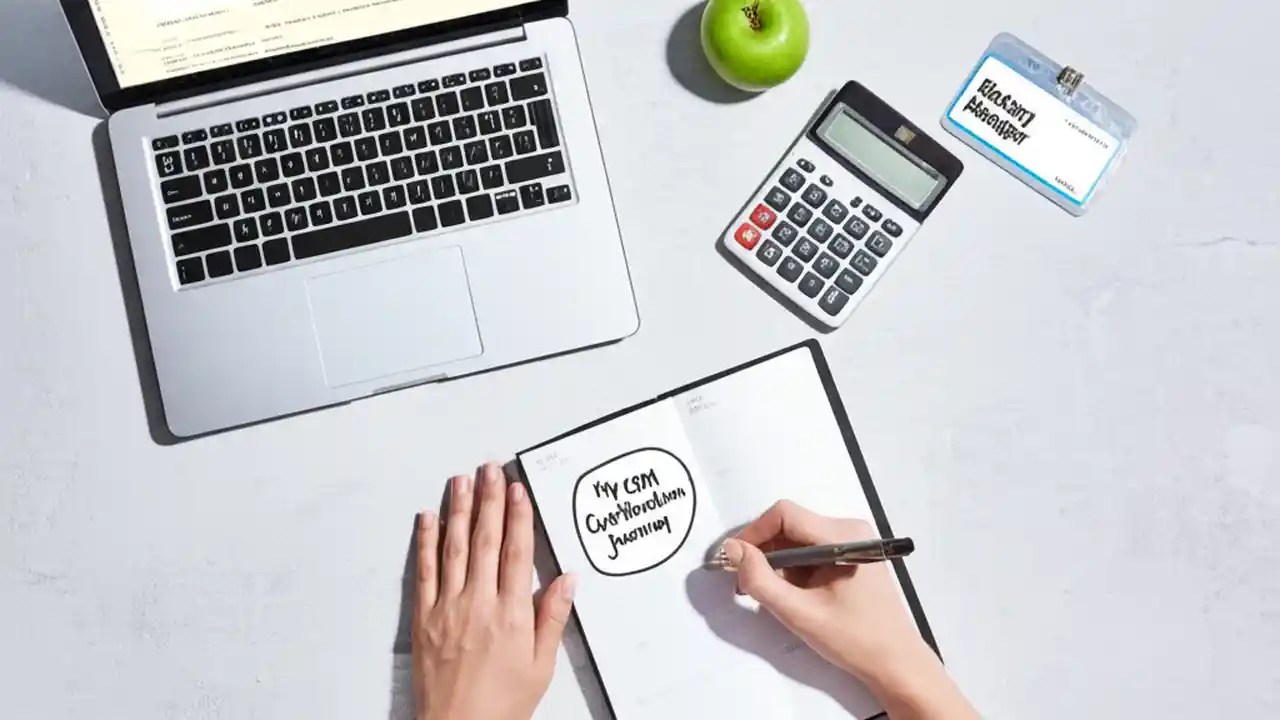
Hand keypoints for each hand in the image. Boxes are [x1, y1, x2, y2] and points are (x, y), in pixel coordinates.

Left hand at [413, 464, 576, 719]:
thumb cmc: (500, 705)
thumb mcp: (541, 665)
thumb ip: (551, 618)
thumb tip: (566, 580)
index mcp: (511, 615)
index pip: (516, 552)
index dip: (518, 517)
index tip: (518, 490)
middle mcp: (479, 604)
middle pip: (485, 540)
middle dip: (488, 500)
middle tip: (490, 469)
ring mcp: (448, 608)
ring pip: (454, 548)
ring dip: (458, 510)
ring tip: (461, 481)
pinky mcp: (424, 618)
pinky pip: (424, 571)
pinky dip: (426, 542)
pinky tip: (428, 519)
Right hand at [721, 500, 977, 719]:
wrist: (896, 663)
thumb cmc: (854, 640)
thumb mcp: (799, 613)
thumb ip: (760, 580)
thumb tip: (731, 550)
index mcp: (843, 537)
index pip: (784, 515)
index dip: (753, 533)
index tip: (734, 560)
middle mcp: (850, 530)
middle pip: (790, 527)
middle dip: (764, 553)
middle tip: (747, 584)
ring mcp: (853, 543)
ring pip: (798, 541)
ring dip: (778, 565)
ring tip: (771, 595)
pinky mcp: (852, 556)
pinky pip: (811, 552)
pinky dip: (794, 570)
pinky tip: (792, 596)